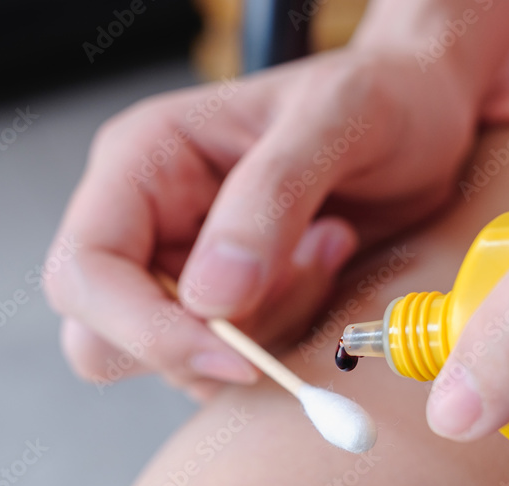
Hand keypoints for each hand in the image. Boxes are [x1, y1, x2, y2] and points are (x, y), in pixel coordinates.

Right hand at [44, 43, 478, 397]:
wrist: (423, 117)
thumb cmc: (378, 97)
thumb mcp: (335, 120)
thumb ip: (270, 198)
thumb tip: (210, 296)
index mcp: (140, 162)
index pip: (84, 272)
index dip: (143, 329)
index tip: (235, 352)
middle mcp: (144, 221)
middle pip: (103, 335)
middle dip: (198, 343)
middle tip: (293, 289)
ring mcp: (179, 269)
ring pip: (174, 361)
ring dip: (261, 332)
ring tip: (324, 251)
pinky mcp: (222, 306)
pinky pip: (225, 365)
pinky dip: (282, 339)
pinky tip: (322, 268)